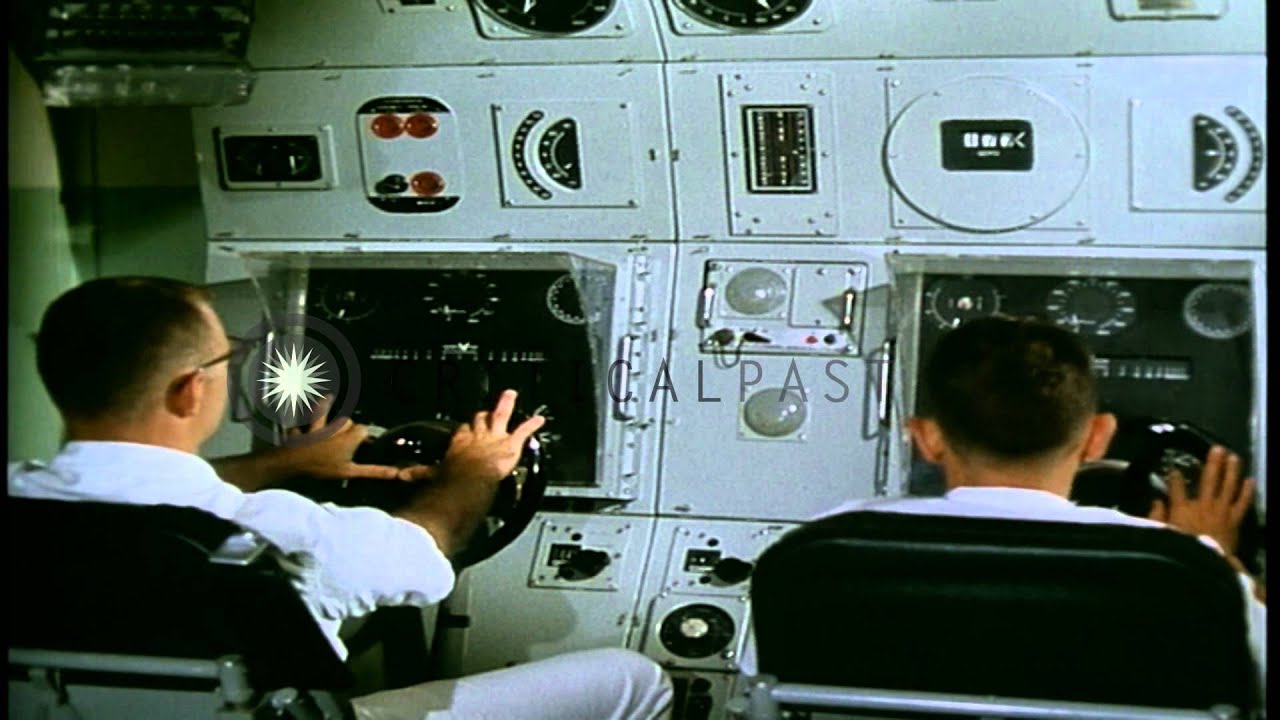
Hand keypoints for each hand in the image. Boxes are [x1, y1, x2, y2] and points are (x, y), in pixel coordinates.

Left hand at [280, 398, 402, 481]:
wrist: (294, 463)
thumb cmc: (323, 468)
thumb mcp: (351, 472)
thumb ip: (374, 471)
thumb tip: (396, 472)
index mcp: (347, 439)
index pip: (363, 430)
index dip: (366, 436)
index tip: (367, 443)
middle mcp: (334, 430)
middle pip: (346, 422)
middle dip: (348, 426)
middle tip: (348, 437)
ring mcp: (317, 429)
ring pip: (323, 414)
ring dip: (324, 406)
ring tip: (328, 397)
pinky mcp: (301, 431)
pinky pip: (298, 421)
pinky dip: (299, 417)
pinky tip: (294, 408)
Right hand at [398, 390, 545, 484]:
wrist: (467, 480)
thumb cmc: (450, 478)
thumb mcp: (431, 474)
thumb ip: (418, 473)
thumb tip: (399, 476)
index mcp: (458, 442)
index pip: (461, 431)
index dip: (464, 429)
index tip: (465, 428)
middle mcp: (477, 436)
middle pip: (480, 420)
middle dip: (483, 414)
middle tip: (485, 410)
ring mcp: (494, 438)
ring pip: (500, 417)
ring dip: (506, 406)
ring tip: (511, 395)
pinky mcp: (510, 444)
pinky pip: (523, 432)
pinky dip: (532, 425)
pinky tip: (539, 419)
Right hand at [1148, 445, 1254, 555]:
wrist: (1205, 565)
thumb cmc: (1180, 549)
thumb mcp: (1160, 533)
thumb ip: (1156, 517)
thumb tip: (1155, 502)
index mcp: (1182, 508)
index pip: (1176, 485)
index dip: (1174, 475)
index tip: (1173, 468)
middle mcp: (1203, 505)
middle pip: (1208, 479)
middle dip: (1212, 463)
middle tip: (1217, 449)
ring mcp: (1221, 511)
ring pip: (1227, 486)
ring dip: (1231, 471)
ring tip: (1234, 457)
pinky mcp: (1234, 521)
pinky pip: (1242, 503)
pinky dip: (1247, 492)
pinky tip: (1251, 481)